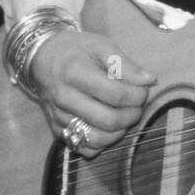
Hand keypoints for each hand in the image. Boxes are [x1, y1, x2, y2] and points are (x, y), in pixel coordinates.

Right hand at [28, 30, 155, 158]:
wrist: (44, 57)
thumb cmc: (77, 50)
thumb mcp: (102, 45)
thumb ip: (126, 64)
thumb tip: (150, 80)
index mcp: (76, 73)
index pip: (116, 94)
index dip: (138, 95)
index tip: (144, 89)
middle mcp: (65, 98)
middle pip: (109, 120)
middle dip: (133, 114)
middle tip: (137, 104)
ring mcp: (59, 117)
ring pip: (97, 139)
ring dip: (120, 131)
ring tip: (125, 116)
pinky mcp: (57, 130)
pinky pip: (84, 148)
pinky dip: (102, 143)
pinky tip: (109, 127)